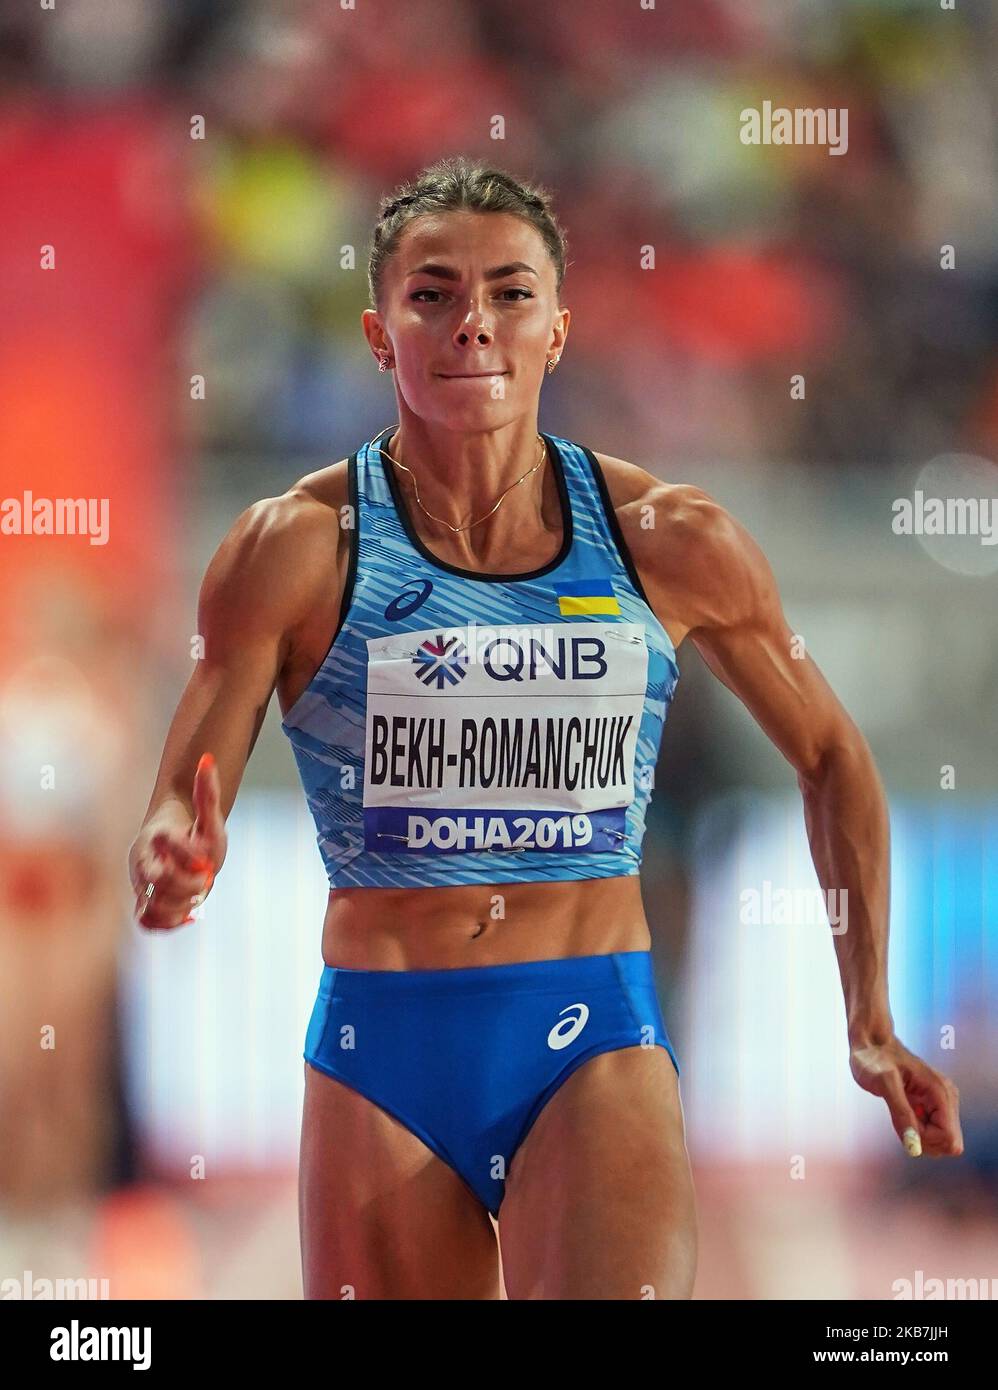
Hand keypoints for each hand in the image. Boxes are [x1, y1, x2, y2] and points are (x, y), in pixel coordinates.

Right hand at [130, 753, 227, 930]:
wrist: (180, 849)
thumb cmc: (196, 830)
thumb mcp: (209, 815)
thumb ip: (207, 792)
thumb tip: (207, 758)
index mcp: (157, 837)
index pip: (166, 844)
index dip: (189, 855)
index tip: (208, 863)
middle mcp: (144, 862)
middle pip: (158, 880)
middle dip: (187, 885)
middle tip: (205, 883)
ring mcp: (141, 885)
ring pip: (149, 906)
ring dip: (178, 908)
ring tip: (196, 900)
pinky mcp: (144, 904)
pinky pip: (147, 922)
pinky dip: (168, 924)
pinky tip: (190, 916)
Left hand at [849, 1034, 962, 1157]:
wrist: (870, 1044)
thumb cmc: (874, 1059)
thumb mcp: (884, 1084)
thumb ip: (901, 1113)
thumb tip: (913, 1146)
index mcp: (941, 1093)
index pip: (949, 1138)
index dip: (925, 1139)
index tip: (904, 1120)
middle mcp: (946, 1098)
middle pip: (947, 1142)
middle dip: (922, 1139)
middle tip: (900, 1115)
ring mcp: (940, 1102)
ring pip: (939, 1139)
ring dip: (917, 1133)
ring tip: (899, 1109)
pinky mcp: (930, 1104)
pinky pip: (929, 1131)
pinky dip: (913, 1128)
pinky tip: (900, 1109)